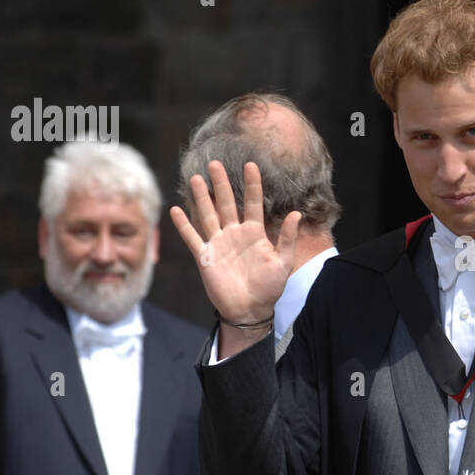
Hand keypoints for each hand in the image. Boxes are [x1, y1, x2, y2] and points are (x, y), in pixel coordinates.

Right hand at [169, 160, 300, 326]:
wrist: (250, 310)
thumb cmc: (269, 288)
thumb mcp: (283, 262)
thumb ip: (287, 238)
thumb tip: (297, 214)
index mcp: (255, 233)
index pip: (253, 203)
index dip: (252, 184)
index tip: (251, 164)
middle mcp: (235, 234)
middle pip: (227, 203)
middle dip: (221, 184)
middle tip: (215, 164)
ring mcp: (218, 243)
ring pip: (208, 215)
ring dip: (202, 198)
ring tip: (196, 178)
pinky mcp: (205, 257)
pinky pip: (193, 238)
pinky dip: (184, 225)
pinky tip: (177, 209)